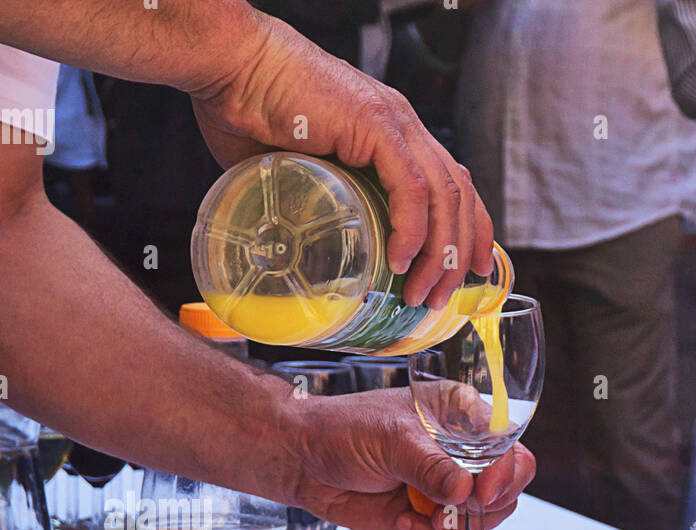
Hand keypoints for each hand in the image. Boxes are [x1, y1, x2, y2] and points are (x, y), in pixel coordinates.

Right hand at [186, 13, 492, 308]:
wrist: (226, 65)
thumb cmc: (248, 111)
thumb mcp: (297, 173)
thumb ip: (315, 203)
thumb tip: (310, 249)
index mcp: (393, 134)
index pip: (452, 185)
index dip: (469, 230)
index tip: (468, 270)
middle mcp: (403, 126)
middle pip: (459, 195)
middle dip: (458, 255)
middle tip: (440, 297)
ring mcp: (393, 122)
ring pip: (445, 196)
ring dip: (439, 253)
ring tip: (418, 290)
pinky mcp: (375, 124)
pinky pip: (412, 186)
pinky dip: (413, 228)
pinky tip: (400, 258)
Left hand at [282, 387, 534, 529]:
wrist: (301, 462)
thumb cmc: (343, 431)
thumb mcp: (391, 439)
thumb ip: (430, 466)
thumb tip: (464, 490)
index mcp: (461, 418)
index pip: (508, 448)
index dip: (506, 473)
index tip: (483, 493)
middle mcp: (461, 455)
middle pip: (506, 489)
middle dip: (482, 508)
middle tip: (450, 511)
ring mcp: (446, 490)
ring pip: (482, 521)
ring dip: (454, 527)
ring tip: (418, 516)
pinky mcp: (427, 519)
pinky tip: (401, 519)